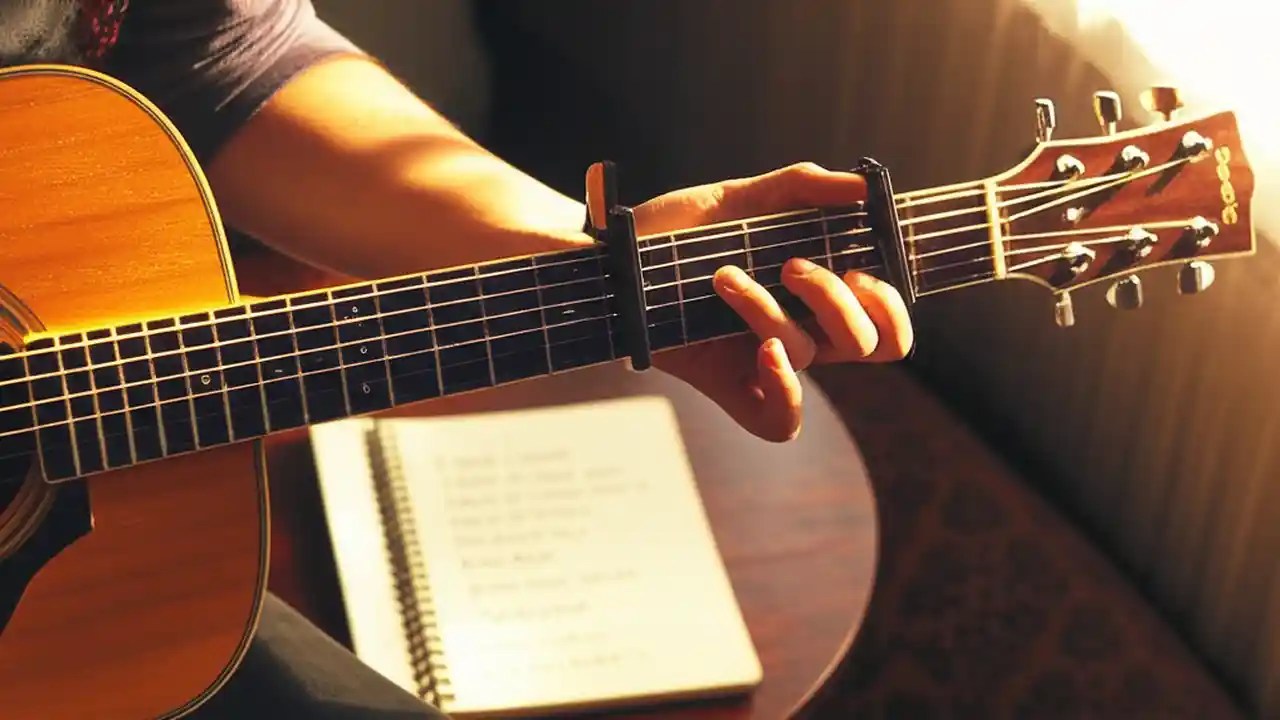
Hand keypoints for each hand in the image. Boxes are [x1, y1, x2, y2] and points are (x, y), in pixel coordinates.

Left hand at [632, 162, 912, 441]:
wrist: (612, 253)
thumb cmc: (678, 230)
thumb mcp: (739, 198)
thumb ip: (801, 187)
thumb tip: (862, 186)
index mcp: (816, 295)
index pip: (885, 324)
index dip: (891, 305)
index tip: (862, 266)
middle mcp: (801, 331)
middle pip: (867, 344)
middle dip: (838, 300)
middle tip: (792, 265)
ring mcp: (765, 363)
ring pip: (806, 354)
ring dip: (769, 309)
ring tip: (724, 276)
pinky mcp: (727, 386)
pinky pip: (777, 421)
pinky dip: (785, 393)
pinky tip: (765, 353)